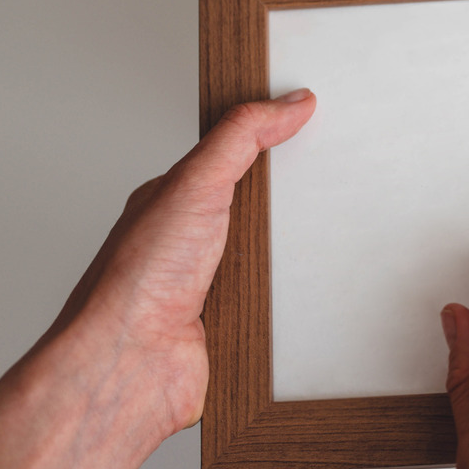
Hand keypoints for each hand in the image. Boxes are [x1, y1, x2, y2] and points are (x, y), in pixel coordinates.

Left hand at [44, 89, 317, 435]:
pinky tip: (315, 291)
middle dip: (299, 202)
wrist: (132, 366)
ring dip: (300, 258)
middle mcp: (195, 243)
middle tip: (337, 179)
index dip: (273, 141)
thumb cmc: (136, 282)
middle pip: (266, 210)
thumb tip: (289, 102)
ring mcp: (217, 285)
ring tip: (332, 237)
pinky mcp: (239, 324)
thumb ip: (241, 138)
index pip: (235, 158)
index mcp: (177, 202)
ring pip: (279, 259)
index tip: (312, 122)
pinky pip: (287, 305)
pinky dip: (302, 301)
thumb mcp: (196, 184)